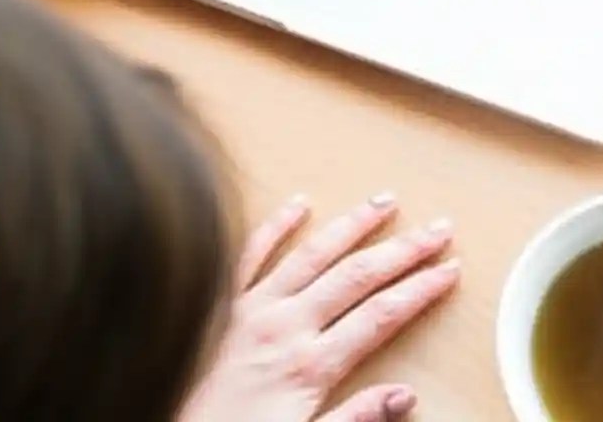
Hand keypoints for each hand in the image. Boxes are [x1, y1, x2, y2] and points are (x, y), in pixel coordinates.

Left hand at [181, 194, 459, 421]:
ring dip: (353, 226)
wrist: (151, 421)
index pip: (382, 316)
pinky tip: (299, 205)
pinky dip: (276, 227)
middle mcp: (285, 327)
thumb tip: (404, 397)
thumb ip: (354, 420)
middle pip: (359, 277)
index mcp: (309, 365)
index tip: (451, 269)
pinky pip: (249, 255)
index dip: (422, 290)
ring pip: (313, 255)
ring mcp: (249, 310)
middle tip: (439, 228)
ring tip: (385, 202)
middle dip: (404, 250)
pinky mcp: (217, 305)